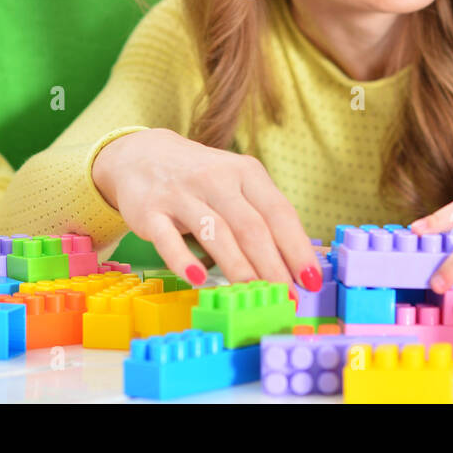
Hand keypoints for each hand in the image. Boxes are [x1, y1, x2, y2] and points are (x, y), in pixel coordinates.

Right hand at [92, 128, 323, 290]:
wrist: (141, 155)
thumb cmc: (200, 178)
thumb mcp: (235, 182)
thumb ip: (261, 215)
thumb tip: (293, 263)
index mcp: (245, 171)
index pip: (278, 212)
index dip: (297, 248)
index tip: (311, 279)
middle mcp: (216, 179)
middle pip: (251, 227)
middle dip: (273, 266)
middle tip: (286, 297)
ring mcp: (181, 194)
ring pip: (216, 233)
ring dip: (238, 268)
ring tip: (253, 294)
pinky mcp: (150, 211)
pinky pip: (168, 239)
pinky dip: (183, 260)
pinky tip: (198, 280)